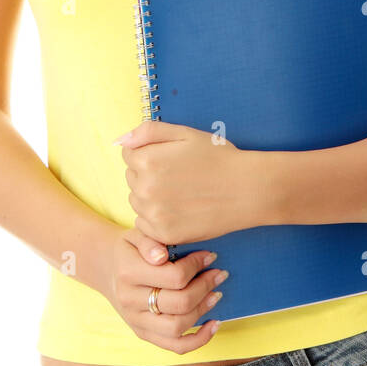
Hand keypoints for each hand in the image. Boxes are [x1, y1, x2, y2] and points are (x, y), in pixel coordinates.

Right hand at [102, 227, 228, 353]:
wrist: (108, 269)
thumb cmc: (130, 249)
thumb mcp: (137, 235)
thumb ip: (150, 241)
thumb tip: (162, 256)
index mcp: (128, 273)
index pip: (173, 276)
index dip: (197, 266)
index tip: (209, 256)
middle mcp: (130, 301)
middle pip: (178, 303)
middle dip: (205, 287)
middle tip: (219, 274)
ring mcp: (136, 321)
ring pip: (177, 326)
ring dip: (202, 310)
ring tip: (215, 294)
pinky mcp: (143, 334)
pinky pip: (175, 346)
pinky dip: (199, 340)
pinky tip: (214, 324)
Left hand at [116, 120, 252, 244]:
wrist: (246, 190)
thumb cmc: (218, 158)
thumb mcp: (184, 133)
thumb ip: (147, 132)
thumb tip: (120, 141)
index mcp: (147, 160)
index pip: (129, 154)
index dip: (150, 153)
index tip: (171, 158)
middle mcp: (144, 188)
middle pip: (131, 178)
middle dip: (148, 174)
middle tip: (180, 175)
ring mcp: (153, 213)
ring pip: (137, 201)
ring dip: (151, 196)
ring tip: (181, 192)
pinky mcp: (163, 233)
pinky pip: (145, 223)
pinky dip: (157, 217)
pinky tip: (179, 209)